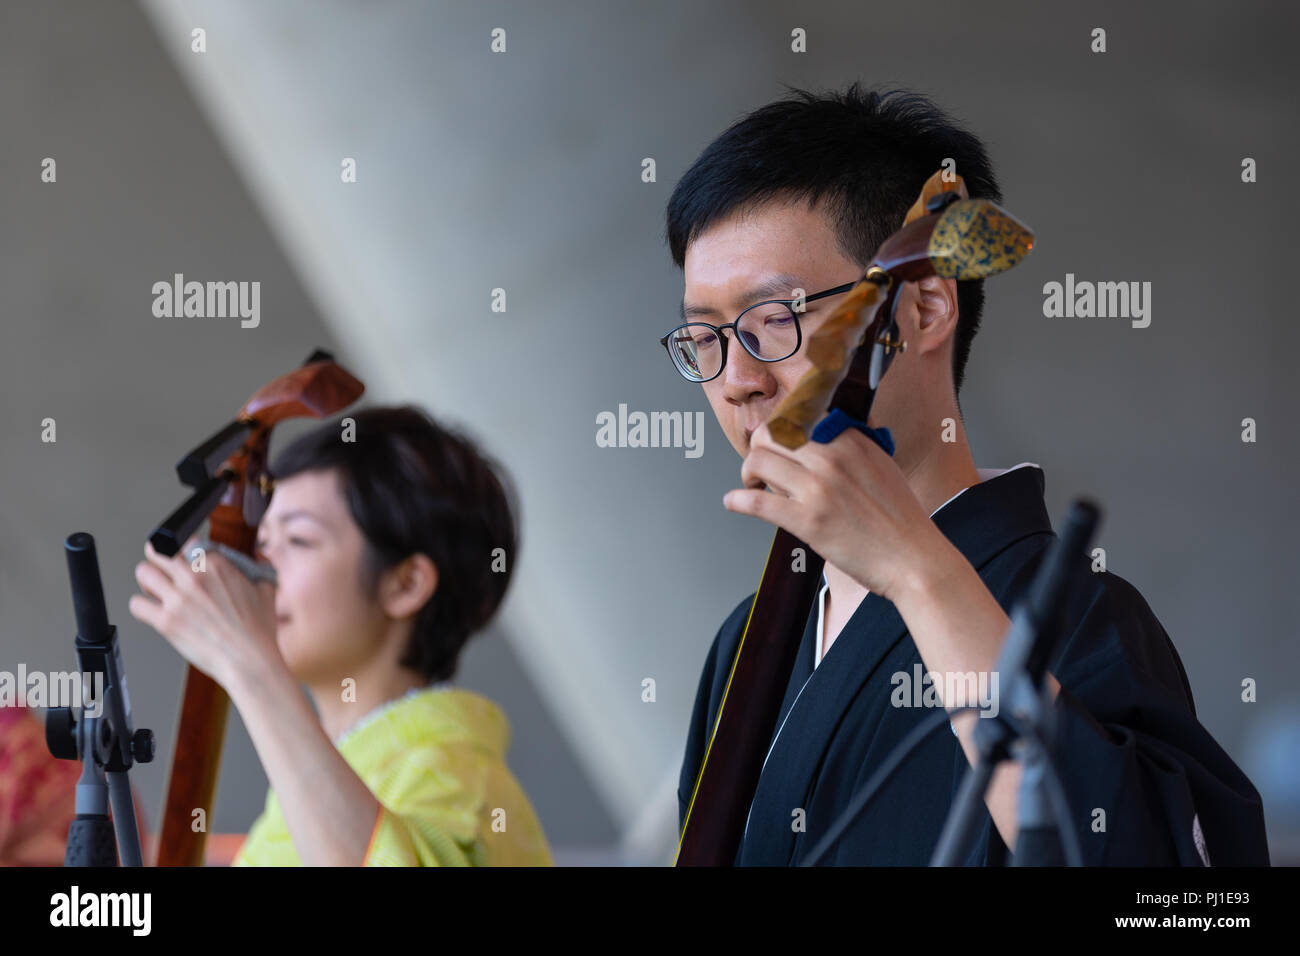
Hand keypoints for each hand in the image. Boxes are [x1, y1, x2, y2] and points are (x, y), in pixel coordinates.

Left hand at [128, 539, 281, 690]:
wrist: (250, 660)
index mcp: (217, 564)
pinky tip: (152, 611)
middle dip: (156, 555)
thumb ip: (260, 568)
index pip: (187, 541)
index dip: (185, 549)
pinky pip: (137, 605)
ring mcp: (178, 599)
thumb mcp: (267, 590)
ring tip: (154, 589)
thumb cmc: (259, 630)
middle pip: (158, 550)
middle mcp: (194, 577)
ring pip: (143, 572)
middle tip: (159, 565)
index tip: (185, 556)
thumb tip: (261, 558)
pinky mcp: (166, 622)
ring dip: (147, 580)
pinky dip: (141, 607)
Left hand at [723, 423, 953, 602]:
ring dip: (747, 471)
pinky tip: (734, 501)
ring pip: (759, 460)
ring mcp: (819, 489)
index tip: (775, 441)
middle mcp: (832, 457)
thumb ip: (852, 444)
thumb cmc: (900, 518)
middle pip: (770, 433)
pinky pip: (758, 501)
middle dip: (757, 446)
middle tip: (760, 464)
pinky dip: (738, 500)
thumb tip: (825, 431)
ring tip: (752, 483)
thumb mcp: (881, 463)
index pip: (797, 416)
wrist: (914, 559)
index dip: (779, 429)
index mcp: (850, 439)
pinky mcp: (808, 521)